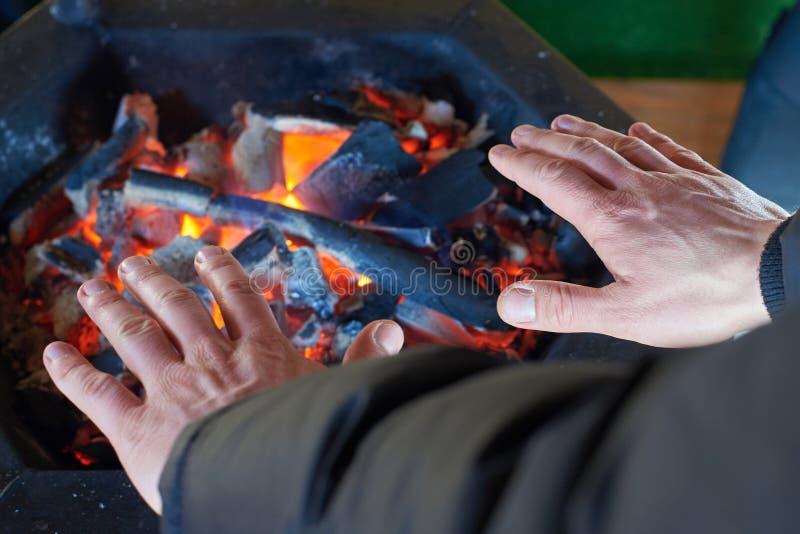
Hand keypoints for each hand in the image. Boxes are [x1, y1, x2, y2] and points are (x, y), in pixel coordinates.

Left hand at [42, 246, 403, 512]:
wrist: (262, 480)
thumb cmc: (302, 441)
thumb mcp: (341, 394)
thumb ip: (363, 358)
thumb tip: (396, 327)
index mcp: (259, 352)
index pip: (237, 298)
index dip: (221, 271)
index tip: (208, 252)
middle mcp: (210, 359)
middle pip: (177, 306)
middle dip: (154, 279)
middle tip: (136, 261)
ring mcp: (171, 387)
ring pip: (134, 334)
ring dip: (110, 308)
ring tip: (94, 287)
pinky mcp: (136, 426)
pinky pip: (95, 391)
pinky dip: (70, 371)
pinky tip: (52, 352)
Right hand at [489, 116, 788, 346]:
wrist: (778, 273)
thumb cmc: (705, 296)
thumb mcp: (625, 314)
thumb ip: (564, 307)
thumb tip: (510, 302)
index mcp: (612, 219)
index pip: (554, 182)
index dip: (522, 166)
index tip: (500, 154)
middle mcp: (638, 190)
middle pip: (583, 154)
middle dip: (547, 141)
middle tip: (523, 133)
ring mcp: (674, 180)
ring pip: (621, 145)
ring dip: (588, 131)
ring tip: (564, 122)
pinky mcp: (706, 181)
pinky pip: (669, 149)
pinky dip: (647, 137)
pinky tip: (638, 130)